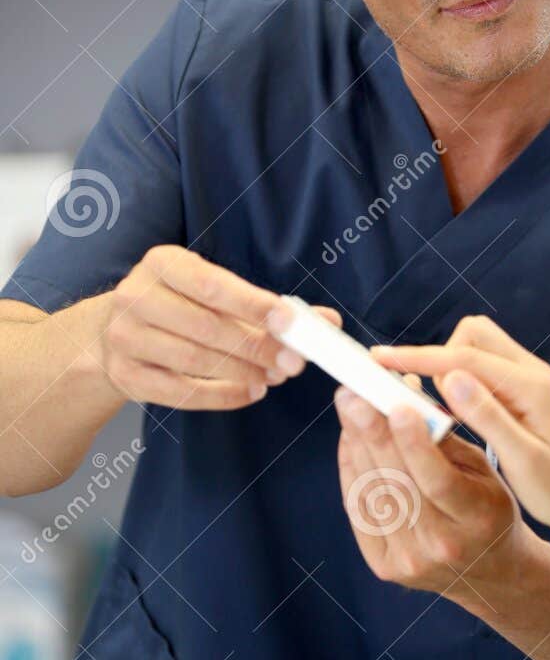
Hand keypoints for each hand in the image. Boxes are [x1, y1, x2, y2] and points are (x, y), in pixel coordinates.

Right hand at [102, 246, 340, 410]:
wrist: (113, 332)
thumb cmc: (179, 305)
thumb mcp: (215, 291)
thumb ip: (268, 306)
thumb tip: (326, 322)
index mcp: (162, 263)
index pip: (213, 286)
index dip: (254, 306)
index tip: (291, 324)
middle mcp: (136, 297)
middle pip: (206, 327)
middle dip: (257, 347)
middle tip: (293, 362)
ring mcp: (125, 338)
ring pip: (194, 361)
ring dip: (244, 372)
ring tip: (275, 376)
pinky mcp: (126, 375)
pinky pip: (181, 393)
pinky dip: (223, 396)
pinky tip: (252, 392)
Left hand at [334, 383, 521, 594]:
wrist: (488, 571)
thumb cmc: (488, 507)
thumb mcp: (484, 470)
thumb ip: (446, 439)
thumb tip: (404, 395)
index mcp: (479, 519)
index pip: (438, 481)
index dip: (414, 444)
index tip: (396, 407)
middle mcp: (442, 545)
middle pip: (397, 484)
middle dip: (371, 434)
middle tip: (352, 395)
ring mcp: (410, 561)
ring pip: (372, 494)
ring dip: (356, 446)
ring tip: (349, 408)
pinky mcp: (385, 566)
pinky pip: (359, 510)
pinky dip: (351, 470)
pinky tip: (350, 440)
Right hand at [370, 316, 549, 539]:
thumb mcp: (523, 460)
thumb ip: (488, 416)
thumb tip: (450, 377)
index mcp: (531, 386)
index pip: (465, 357)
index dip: (419, 357)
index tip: (380, 359)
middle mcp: (530, 372)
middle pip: (471, 335)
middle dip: (437, 355)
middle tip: (418, 397)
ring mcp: (527, 378)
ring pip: (475, 347)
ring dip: (448, 366)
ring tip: (435, 409)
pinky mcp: (521, 390)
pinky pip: (482, 367)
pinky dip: (459, 378)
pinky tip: (451, 412)